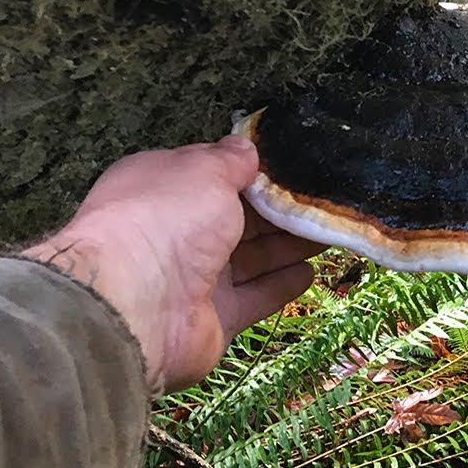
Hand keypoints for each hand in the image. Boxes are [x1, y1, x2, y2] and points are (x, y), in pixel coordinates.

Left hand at [24, 135, 325, 392]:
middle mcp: (176, 233)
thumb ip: (230, 160)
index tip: (294, 169)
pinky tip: (311, 271)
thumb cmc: (166, 218)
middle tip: (327, 201)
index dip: (252, 173)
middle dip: (280, 211)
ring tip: (331, 231)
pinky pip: (255, 297)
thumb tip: (246, 149)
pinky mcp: (215, 319)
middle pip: (238, 219)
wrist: (136, 303)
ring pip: (252, 258)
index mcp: (163, 189)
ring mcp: (195, 279)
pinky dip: (282, 284)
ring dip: (290, 245)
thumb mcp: (204, 170)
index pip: (212, 176)